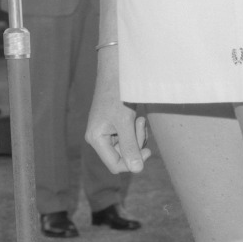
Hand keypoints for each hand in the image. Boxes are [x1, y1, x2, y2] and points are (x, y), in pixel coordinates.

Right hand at [84, 50, 149, 174]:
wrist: (118, 71)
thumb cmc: (118, 94)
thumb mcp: (125, 122)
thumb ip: (130, 147)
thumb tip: (137, 170)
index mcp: (96, 138)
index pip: (115, 165)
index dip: (131, 163)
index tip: (146, 151)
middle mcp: (98, 137)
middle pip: (122, 156)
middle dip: (135, 144)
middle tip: (142, 125)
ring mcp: (106, 131)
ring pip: (127, 147)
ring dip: (137, 136)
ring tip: (140, 119)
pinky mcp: (114, 125)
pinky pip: (128, 138)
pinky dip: (135, 131)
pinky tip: (138, 118)